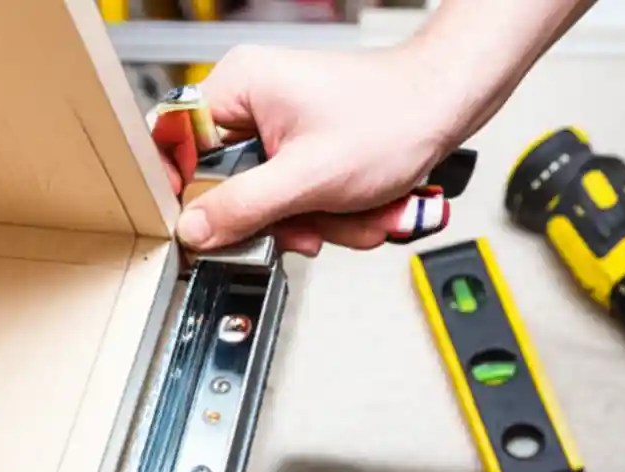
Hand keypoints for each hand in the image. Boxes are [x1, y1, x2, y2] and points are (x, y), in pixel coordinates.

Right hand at [155, 45, 460, 256]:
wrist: (449, 109)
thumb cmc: (394, 117)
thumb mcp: (309, 177)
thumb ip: (243, 207)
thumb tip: (192, 231)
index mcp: (238, 87)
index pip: (175, 143)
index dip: (184, 191)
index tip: (203, 226)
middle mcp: (251, 103)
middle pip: (224, 186)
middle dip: (277, 218)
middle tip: (308, 224)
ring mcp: (277, 129)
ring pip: (263, 202)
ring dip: (311, 221)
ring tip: (350, 211)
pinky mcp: (301, 150)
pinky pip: (292, 201)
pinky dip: (327, 215)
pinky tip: (356, 207)